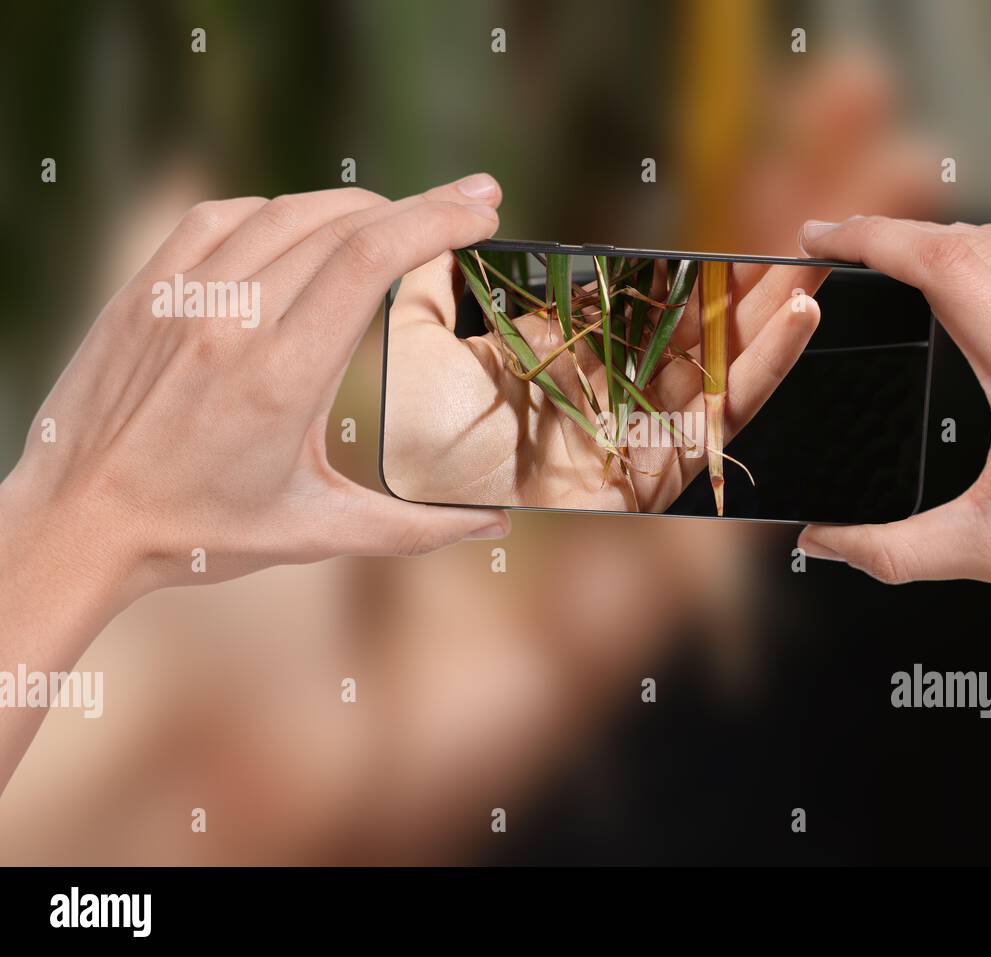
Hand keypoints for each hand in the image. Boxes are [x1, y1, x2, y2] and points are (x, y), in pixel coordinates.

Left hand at [0, 176, 515, 786]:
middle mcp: (230, 324)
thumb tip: (494, 525)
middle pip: (341, 225)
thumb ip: (415, 527)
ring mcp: (181, 299)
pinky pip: (219, 217)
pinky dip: (276, 210)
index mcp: (281, 380)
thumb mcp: (316, 534)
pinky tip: (304, 226)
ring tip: (398, 216)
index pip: (369, 261)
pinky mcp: (145, 291)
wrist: (77, 524)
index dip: (434, 220)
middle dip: (419, 206)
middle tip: (471, 202)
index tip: (482, 209)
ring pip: (284, 212)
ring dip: (353, 205)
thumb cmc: (198, 534)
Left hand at [383, 256, 827, 511]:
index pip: (655, 316)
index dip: (699, 279)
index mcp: (577, 369)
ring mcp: (643, 435)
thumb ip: (437, 277)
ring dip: (775, 325)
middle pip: (704, 342)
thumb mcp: (424, 335)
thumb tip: (462, 212)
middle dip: (753, 299)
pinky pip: (723, 419)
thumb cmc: (413, 427)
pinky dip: (767, 369)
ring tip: (814, 278)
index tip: (734, 244)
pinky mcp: (660, 470)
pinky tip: (799, 321)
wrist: (422, 493)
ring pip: (727, 372)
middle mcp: (618, 401)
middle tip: (800, 252)